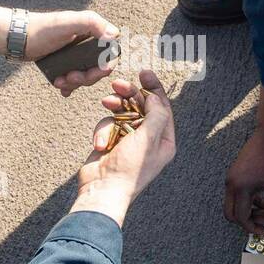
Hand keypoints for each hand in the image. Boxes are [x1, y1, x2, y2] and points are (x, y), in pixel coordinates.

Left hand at [24, 10, 120, 95]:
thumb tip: (115, 34)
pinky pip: (74, 78)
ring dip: (75, 83)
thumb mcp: (67, 22)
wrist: (16, 38)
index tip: (92, 73)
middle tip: (70, 78)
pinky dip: (69, 86)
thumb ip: (92, 23)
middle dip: (86, 77)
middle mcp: (86, 41)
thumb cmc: (41, 29)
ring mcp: (76, 53)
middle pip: (98, 68)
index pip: (111, 53)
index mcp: (92, 30)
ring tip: (60, 82)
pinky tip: (61, 88)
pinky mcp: (65, 63)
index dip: (104, 67)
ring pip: (86, 75)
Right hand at [71, 70, 175, 225]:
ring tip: (106, 103)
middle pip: (140, 107)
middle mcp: (147, 140)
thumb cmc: (128, 169)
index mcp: (163, 140)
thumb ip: (156, 114)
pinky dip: (102, 131)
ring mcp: (127, 141)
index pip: (162, 107)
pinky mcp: (110, 142)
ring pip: (121, 113)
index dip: (154, 88)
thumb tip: (154, 97)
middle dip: (129, 94)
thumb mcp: (148, 138)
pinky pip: (106, 125)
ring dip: (114, 109)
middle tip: (117, 84)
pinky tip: (100, 144)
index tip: (143, 73)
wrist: (101, 190)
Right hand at [224, 125, 263, 234]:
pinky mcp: (234, 172)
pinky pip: (235, 193)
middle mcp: (232, 183)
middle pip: (230, 213)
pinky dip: (246, 200)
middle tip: (262, 224)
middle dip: (245, 222)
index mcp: (242, 187)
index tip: (263, 232)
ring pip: (233, 203)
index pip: (241, 217)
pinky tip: (262, 198)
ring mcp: (231, 177)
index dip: (251, 227)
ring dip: (246, 211)